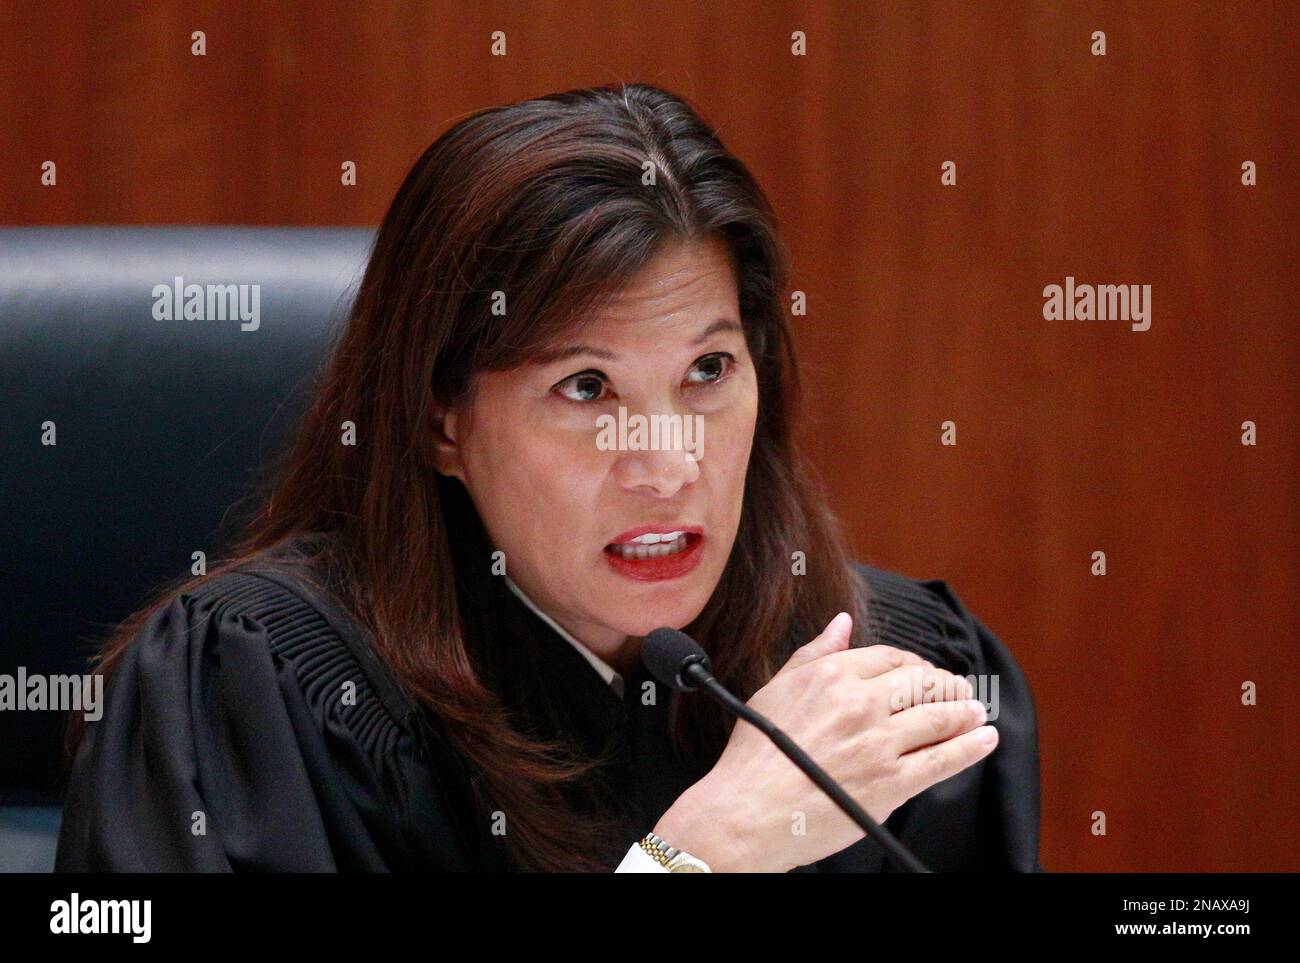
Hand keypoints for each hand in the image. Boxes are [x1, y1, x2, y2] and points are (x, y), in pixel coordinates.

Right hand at [653, 612, 997, 871]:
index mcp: (832, 676)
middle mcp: (860, 704)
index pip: (891, 658)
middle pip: (922, 683)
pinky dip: (971, 747)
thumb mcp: (775, 690)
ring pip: (938, 717)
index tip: (921, 672)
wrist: (746, 813)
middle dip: (946, 685)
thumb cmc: (754, 758)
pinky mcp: (891, 783)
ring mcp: (879, 744)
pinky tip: (983, 739)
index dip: (914, 664)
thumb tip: (841, 624)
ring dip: (964, 711)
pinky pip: (943, 760)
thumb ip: (813, 653)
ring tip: (975, 711)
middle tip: (957, 690)